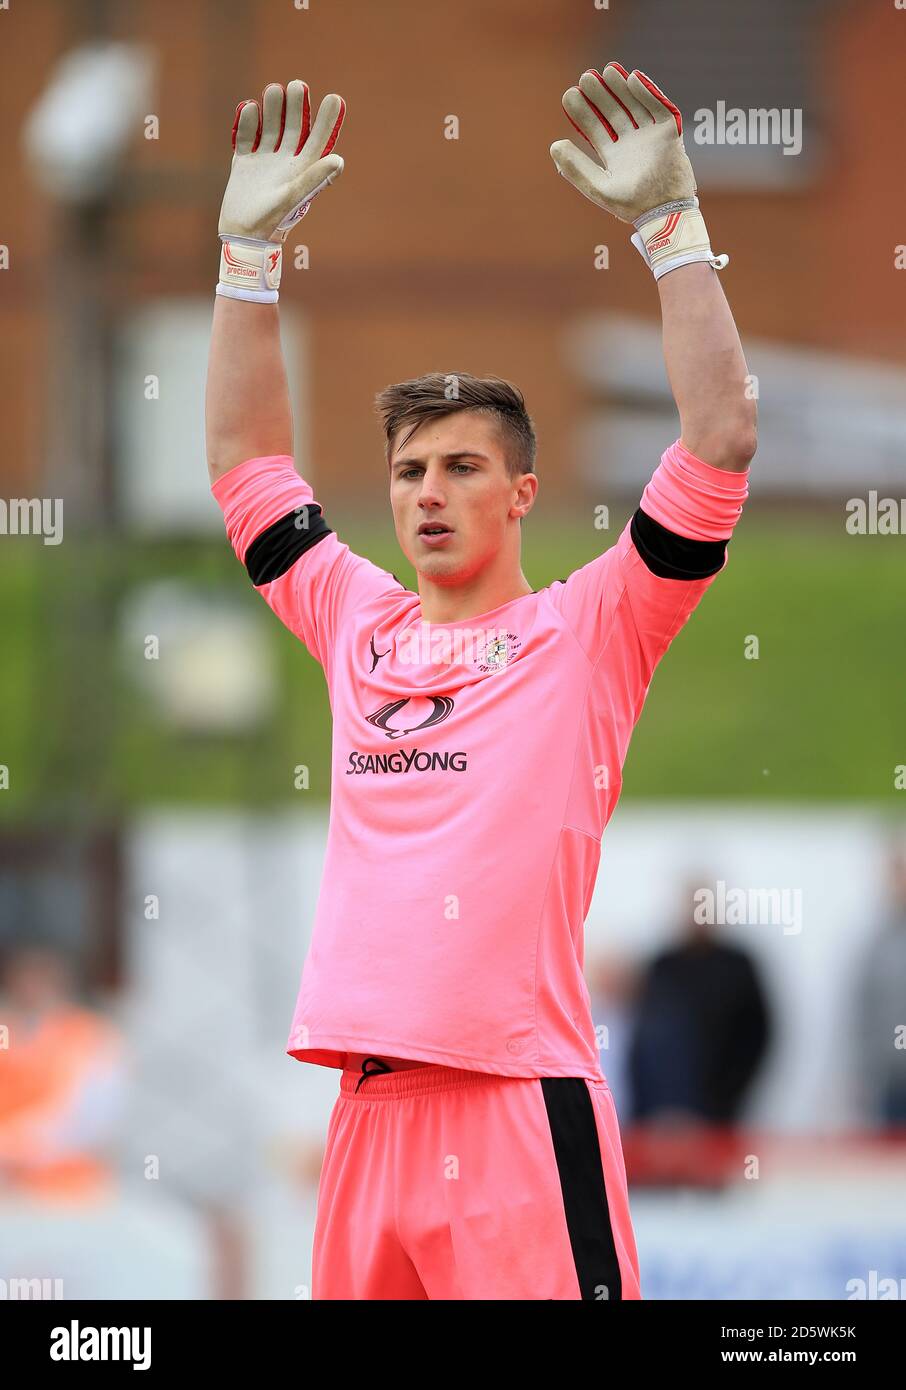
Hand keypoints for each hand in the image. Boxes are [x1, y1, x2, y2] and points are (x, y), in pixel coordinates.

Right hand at [217, 79, 345, 300]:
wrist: (242, 235)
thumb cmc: (272, 220)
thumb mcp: (294, 196)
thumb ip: (315, 177)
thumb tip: (340, 160)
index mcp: (302, 169)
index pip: (318, 139)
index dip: (327, 120)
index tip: (335, 98)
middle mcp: (285, 162)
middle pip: (294, 127)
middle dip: (297, 106)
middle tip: (298, 86)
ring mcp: (264, 161)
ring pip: (270, 127)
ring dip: (273, 107)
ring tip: (274, 90)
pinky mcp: (244, 163)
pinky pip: (246, 137)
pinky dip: (247, 122)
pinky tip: (249, 107)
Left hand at [550, 61, 694, 223]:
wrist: (664, 211)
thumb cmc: (630, 204)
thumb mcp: (598, 187)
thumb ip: (575, 168)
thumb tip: (554, 144)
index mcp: (614, 157)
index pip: (595, 128)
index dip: (582, 112)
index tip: (570, 95)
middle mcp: (631, 144)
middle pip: (613, 112)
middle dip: (600, 95)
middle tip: (586, 77)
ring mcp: (650, 137)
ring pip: (634, 104)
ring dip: (621, 87)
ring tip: (607, 71)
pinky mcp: (668, 132)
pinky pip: (658, 107)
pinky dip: (646, 92)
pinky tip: (631, 78)